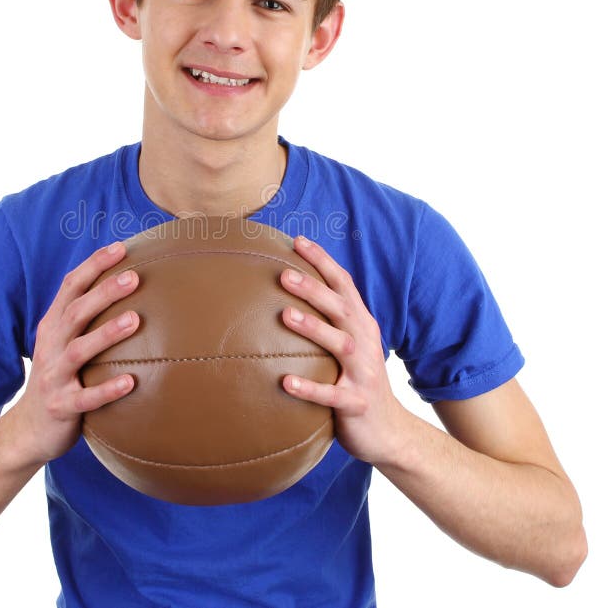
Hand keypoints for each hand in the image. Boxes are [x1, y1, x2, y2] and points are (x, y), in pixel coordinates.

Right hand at [8, 241, 139, 465]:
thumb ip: (84, 317)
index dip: (94, 265)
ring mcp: (54, 376)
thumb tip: (126, 283)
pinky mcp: (62, 406)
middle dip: (104, 292)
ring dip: (107, 334)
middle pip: (76, 312)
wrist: (28, 429)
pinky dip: (107, 389)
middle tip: (134, 277)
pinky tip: (131, 382)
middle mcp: (51, 346)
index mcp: (53, 325)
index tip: (121, 248)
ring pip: (79, 351)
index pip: (70, 287)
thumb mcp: (64, 342)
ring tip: (135, 320)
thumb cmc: (59, 376)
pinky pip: (86, 398)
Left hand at [280, 235, 409, 464]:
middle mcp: (365, 343)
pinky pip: (333, 394)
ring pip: (340, 345)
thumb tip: (289, 289)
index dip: (322, 261)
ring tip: (284, 315)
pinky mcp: (357, 403)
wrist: (389, 431)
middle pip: (341, 309)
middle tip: (283, 275)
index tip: (297, 241)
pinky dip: (310, 388)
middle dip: (313, 290)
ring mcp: (364, 373)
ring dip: (313, 328)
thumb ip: (330, 320)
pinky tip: (285, 382)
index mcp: (362, 324)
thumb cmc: (357, 379)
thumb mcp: (350, 344)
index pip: (344, 284)